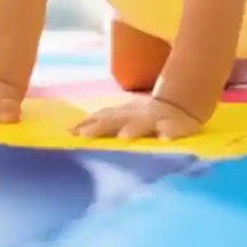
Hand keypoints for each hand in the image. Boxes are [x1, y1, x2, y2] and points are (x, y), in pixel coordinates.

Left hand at [70, 97, 201, 140]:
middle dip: (100, 127)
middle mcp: (134, 116)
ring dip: (133, 129)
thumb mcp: (120, 117)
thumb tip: (68, 131)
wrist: (178, 107)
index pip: (100, 118)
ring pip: (143, 123)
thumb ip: (99, 123)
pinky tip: (166, 139)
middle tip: (85, 135)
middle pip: (115, 120)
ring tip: (124, 137)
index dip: (85, 124)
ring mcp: (154, 120)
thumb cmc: (141, 119)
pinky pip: (173, 128)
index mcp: (121, 115)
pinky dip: (169, 132)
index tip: (69, 133)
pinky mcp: (175, 126)